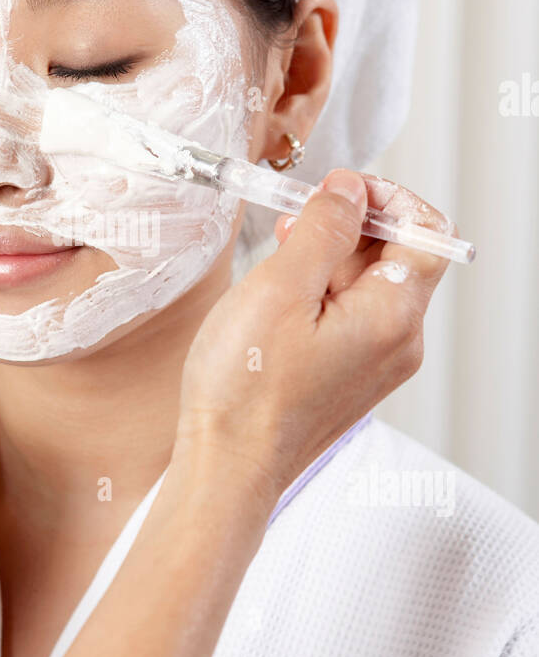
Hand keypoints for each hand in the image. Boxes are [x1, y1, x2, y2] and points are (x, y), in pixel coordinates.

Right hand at [175, 169, 453, 493]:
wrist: (228, 466)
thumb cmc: (247, 389)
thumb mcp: (281, 287)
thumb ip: (325, 230)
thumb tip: (350, 190)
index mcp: (393, 317)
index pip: (428, 234)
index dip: (389, 199)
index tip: (341, 190)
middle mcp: (399, 344)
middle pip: (399, 258)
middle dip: (352, 226)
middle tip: (297, 218)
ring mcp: (378, 365)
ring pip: (372, 287)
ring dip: (332, 259)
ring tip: (280, 257)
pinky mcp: (352, 379)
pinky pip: (353, 318)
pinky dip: (324, 294)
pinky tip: (280, 297)